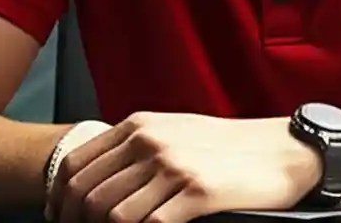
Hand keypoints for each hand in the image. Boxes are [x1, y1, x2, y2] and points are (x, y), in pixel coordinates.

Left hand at [46, 111, 321, 222]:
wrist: (282, 151)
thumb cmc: (228, 148)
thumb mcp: (175, 132)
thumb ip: (136, 148)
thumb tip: (97, 179)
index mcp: (140, 126)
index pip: (77, 165)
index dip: (59, 201)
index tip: (59, 220)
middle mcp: (150, 142)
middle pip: (87, 194)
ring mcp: (173, 166)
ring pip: (112, 214)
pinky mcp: (197, 192)